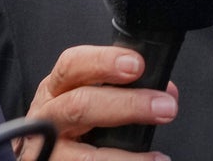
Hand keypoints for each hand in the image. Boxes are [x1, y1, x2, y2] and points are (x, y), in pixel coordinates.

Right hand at [14, 45, 176, 160]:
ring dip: (126, 155)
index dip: (104, 62)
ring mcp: (46, 149)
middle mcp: (46, 116)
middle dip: (127, 104)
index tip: (137, 66)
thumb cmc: (72, 124)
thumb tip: (166, 94)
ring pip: (84, 153)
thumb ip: (124, 91)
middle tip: (164, 107)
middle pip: (80, 104)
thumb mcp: (89, 98)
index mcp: (56, 88)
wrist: (46, 153)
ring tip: (157, 158)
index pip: (73, 64)